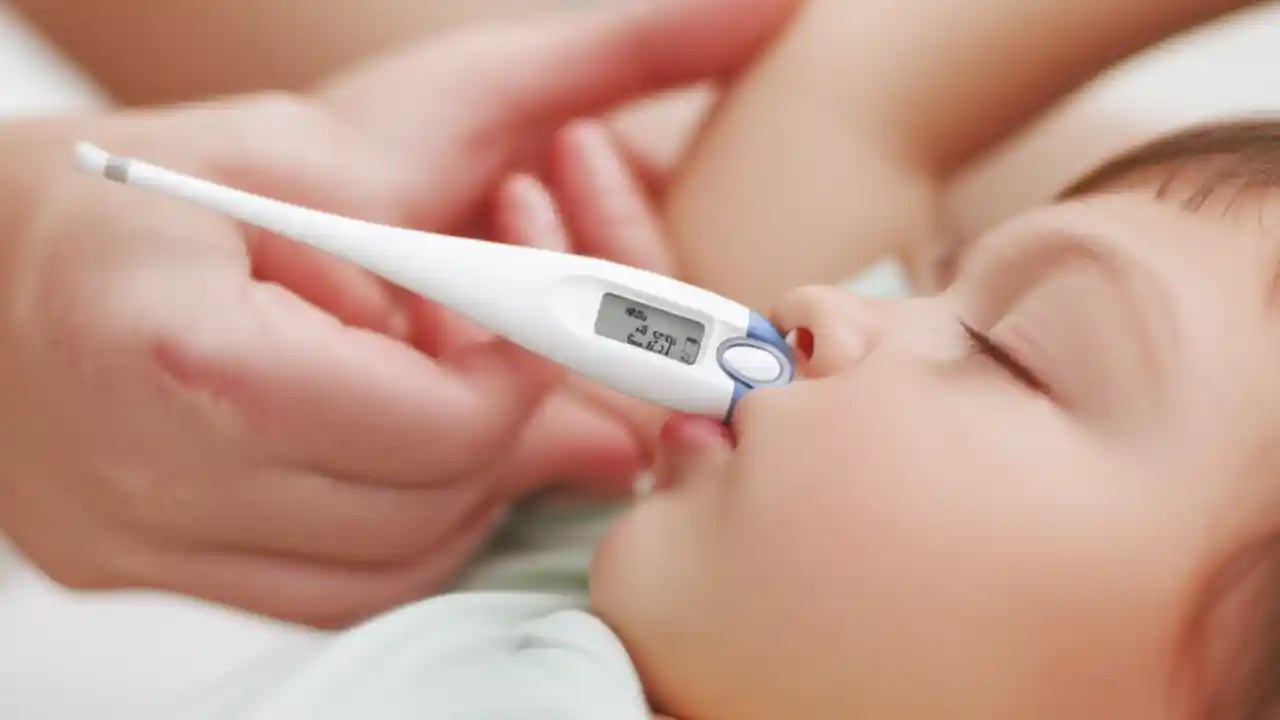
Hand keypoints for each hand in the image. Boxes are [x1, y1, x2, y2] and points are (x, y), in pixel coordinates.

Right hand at [0, 0, 796, 626]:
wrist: (2, 245)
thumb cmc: (194, 166)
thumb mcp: (388, 108)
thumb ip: (588, 65)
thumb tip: (767, 2)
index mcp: (185, 341)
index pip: (432, 416)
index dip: (516, 367)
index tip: (532, 314)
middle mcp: (146, 467)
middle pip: (424, 501)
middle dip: (504, 423)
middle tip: (504, 348)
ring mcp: (139, 534)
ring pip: (393, 562)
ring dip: (461, 474)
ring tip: (431, 378)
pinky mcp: (144, 565)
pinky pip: (335, 588)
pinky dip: (402, 520)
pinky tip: (392, 435)